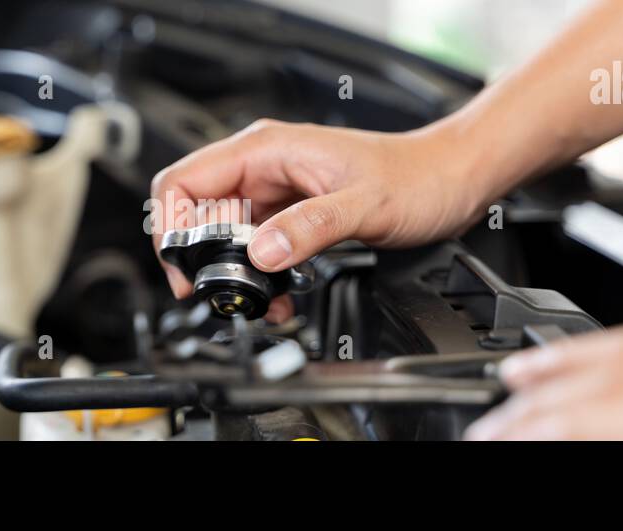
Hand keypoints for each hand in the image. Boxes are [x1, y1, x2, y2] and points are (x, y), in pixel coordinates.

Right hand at [149, 118, 489, 320]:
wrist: (451, 179)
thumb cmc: (416, 176)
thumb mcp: (363, 206)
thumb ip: (308, 228)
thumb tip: (261, 254)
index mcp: (266, 150)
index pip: (184, 181)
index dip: (171, 227)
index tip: (187, 268)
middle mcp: (263, 167)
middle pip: (194, 210)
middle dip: (199, 256)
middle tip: (220, 292)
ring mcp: (274, 190)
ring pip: (222, 233)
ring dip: (231, 272)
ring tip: (256, 301)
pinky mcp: (289, 213)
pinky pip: (253, 245)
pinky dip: (256, 275)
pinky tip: (277, 295)